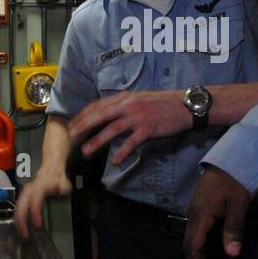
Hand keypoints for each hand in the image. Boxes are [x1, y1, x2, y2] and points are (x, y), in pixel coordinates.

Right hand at [14, 166, 71, 239]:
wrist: (50, 170)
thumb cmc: (55, 178)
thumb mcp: (63, 182)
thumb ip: (63, 187)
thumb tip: (63, 190)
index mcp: (38, 187)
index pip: (34, 202)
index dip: (35, 214)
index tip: (38, 224)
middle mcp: (28, 191)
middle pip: (21, 208)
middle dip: (22, 222)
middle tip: (25, 234)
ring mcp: (24, 194)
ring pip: (17, 210)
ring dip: (19, 223)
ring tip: (22, 234)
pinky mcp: (23, 198)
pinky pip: (18, 210)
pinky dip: (19, 219)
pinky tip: (21, 227)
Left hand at [68, 90, 192, 163]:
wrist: (186, 104)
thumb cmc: (164, 103)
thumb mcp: (141, 99)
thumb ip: (125, 105)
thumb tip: (110, 114)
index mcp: (125, 98)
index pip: (98, 105)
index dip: (83, 115)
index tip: (72, 124)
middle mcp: (129, 105)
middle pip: (100, 115)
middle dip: (83, 126)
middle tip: (71, 136)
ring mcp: (139, 116)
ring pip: (112, 129)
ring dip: (97, 141)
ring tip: (86, 151)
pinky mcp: (149, 128)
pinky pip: (132, 141)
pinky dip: (122, 152)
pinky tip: (115, 161)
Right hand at [183, 165, 249, 258]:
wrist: (231, 159)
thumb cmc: (236, 180)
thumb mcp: (238, 204)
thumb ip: (234, 229)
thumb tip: (232, 254)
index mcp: (202, 215)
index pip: (195, 246)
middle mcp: (194, 215)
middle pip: (190, 245)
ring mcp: (196, 211)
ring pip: (192, 239)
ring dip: (197, 257)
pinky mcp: (201, 208)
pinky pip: (196, 232)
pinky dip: (199, 246)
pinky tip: (204, 253)